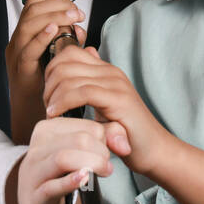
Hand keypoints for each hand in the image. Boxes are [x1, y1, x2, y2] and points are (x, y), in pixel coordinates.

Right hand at [5, 0, 85, 143]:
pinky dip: (41, 36)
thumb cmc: (47, 86)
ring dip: (53, 17)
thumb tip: (79, 28)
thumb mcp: (58, 57)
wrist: (34, 114)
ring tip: (72, 19)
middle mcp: (18, 41)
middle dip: (56, 5)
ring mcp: (17, 54)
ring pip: (28, 24)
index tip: (73, 5)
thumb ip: (67, 41)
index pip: (35, 5)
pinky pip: (28, 49)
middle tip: (76, 12)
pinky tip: (55, 30)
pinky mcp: (20, 69)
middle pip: (31, 10)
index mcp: (26, 36)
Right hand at [16, 117, 130, 203]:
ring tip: (101, 173)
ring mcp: (34, 169)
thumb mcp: (78, 148)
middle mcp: (38, 145)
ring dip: (91, 165)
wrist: (32, 196)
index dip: (104, 140)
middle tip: (105, 166)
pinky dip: (71, 181)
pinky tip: (84, 179)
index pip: (87, 126)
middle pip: (79, 140)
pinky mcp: (35, 193)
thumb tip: (123, 143)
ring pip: (64, 158)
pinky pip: (53, 185)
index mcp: (49, 128)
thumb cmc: (58, 170)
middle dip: (101, 154)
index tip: (105, 152)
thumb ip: (104, 137)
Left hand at [43, 45, 170, 176]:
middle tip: (48, 106)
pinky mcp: (119, 100)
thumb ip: (92, 83)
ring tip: (51, 113)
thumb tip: (87, 54)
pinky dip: (63, 102)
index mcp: (106, 70)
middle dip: (48, 84)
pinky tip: (57, 115)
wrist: (154, 150)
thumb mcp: (104, 104)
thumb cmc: (126, 132)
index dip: (51, 70)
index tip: (49, 93)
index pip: (70, 53)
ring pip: (70, 76)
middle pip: (65, 63)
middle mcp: (111, 72)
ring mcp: (116, 84)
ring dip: (53, 95)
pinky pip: (82, 92)